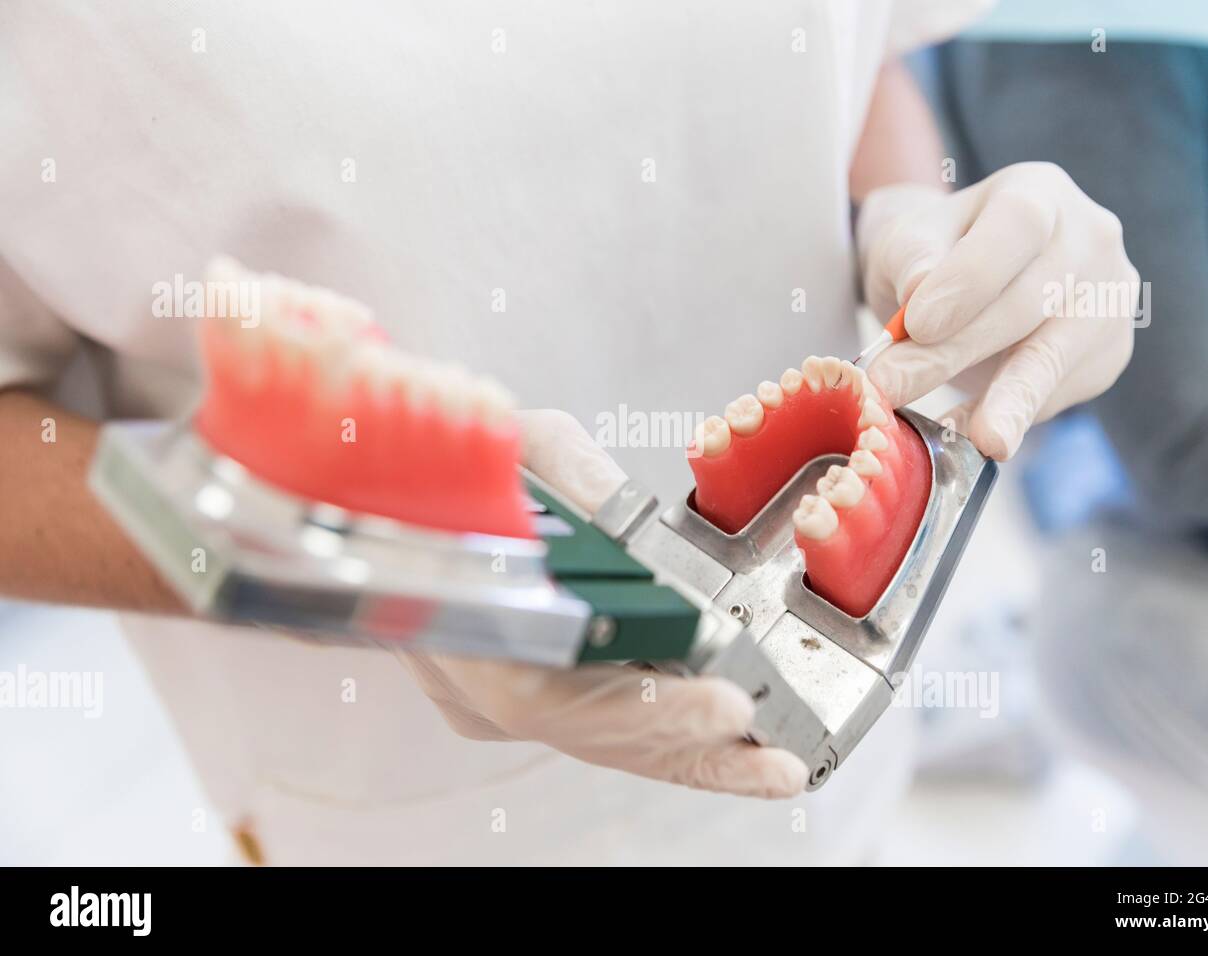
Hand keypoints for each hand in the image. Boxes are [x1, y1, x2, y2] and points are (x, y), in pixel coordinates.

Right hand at [397, 409, 807, 798]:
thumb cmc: (460, 466)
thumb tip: (635, 522)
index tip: (717, 702)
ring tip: (773, 766)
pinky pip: (603, 734)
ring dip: (690, 761)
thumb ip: (573, 474)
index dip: (632, 709)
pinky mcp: (527, 696)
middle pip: (582, 732)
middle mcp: (469, 673)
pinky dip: (672, 747)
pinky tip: (737, 758)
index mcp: (455, 613)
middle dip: (684, 744)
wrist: (419, 492)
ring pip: (599, 744)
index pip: (542, 689)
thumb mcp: (515, 441)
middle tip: (767, 753)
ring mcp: (491, 696)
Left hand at [858, 162, 1137, 458]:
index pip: (1017, 227)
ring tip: (979, 440)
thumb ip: (911, 262)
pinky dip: (1010, 416)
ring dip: (1009, 402)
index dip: (971, 278)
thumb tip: (922, 293)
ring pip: (1054, 354)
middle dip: (954, 351)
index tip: (918, 323)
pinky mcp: (1107, 351)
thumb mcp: (906, 243)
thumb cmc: (933, 255)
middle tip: (892, 387)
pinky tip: (967, 433)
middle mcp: (1089, 237)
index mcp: (1038, 192)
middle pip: (1028, 301)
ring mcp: (1108, 296)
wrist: (963, 282)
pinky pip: (1060, 391)